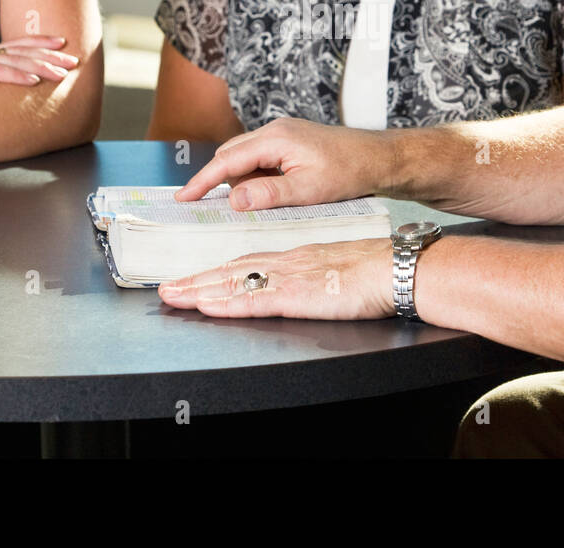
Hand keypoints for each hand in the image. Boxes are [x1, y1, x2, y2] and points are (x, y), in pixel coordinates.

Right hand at [0, 35, 79, 103]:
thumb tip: (14, 97)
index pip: (15, 45)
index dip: (40, 42)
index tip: (63, 43)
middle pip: (19, 49)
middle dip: (49, 53)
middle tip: (72, 59)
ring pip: (11, 59)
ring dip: (39, 66)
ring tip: (60, 73)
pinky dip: (16, 76)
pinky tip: (33, 82)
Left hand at [158, 237, 395, 318]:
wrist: (395, 266)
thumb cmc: (378, 269)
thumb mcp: (340, 268)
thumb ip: (318, 275)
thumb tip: (309, 285)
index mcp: (298, 258)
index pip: (250, 262)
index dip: (220, 270)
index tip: (197, 276)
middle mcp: (287, 263)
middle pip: (233, 270)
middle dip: (198, 279)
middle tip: (168, 287)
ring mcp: (289, 278)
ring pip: (235, 282)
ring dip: (200, 290)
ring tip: (173, 296)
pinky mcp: (296, 296)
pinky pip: (253, 299)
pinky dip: (226, 302)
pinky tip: (207, 305)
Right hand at [174, 118, 395, 210]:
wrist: (379, 158)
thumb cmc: (349, 172)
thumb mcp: (309, 190)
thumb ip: (269, 194)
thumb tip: (233, 200)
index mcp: (275, 138)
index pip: (227, 160)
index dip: (202, 180)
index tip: (183, 197)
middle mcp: (275, 131)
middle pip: (230, 155)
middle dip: (216, 181)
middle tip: (202, 206)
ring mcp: (282, 134)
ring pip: (244, 158)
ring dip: (241, 181)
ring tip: (251, 204)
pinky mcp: (289, 142)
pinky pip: (260, 159)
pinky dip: (255, 177)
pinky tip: (268, 194)